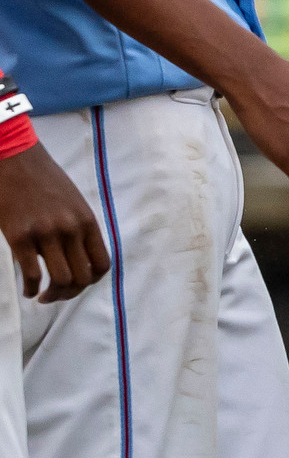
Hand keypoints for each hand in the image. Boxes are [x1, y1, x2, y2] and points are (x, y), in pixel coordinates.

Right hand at [0, 144, 110, 301]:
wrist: (16, 161)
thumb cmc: (44, 181)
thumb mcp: (73, 203)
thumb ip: (77, 229)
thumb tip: (75, 258)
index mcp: (87, 221)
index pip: (103, 263)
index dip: (92, 281)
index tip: (78, 285)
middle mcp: (71, 229)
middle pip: (83, 277)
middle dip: (71, 294)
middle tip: (57, 295)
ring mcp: (46, 234)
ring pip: (61, 280)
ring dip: (53, 296)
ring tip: (43, 296)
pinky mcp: (20, 237)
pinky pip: (32, 275)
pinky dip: (31, 289)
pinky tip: (28, 290)